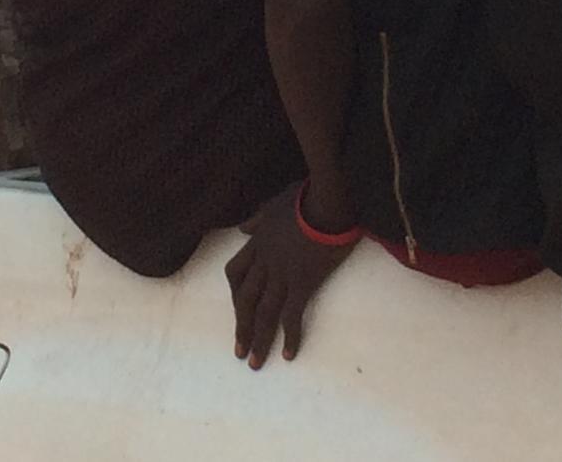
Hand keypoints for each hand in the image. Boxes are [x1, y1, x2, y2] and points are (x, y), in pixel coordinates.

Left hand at [224, 183, 355, 367]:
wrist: (327, 199)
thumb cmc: (305, 198)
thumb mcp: (274, 204)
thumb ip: (257, 219)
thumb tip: (242, 228)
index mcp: (258, 243)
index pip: (235, 274)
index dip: (234, 294)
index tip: (238, 310)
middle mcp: (265, 262)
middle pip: (245, 300)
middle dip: (241, 328)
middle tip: (239, 353)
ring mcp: (282, 273)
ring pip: (263, 312)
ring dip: (258, 340)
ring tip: (255, 363)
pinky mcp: (303, 281)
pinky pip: (291, 314)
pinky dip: (289, 336)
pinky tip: (288, 354)